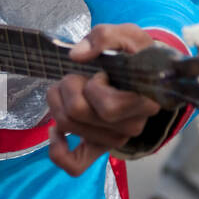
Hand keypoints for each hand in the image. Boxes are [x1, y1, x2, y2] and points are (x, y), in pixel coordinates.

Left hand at [46, 24, 161, 175]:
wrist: (143, 72)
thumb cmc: (133, 55)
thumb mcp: (126, 34)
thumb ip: (104, 37)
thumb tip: (77, 55)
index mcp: (143, 102)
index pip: (108, 107)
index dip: (94, 86)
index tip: (102, 73)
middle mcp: (131, 126)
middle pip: (78, 112)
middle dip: (68, 86)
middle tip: (79, 75)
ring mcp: (114, 139)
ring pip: (67, 125)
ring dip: (58, 100)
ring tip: (71, 87)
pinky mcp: (99, 147)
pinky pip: (74, 164)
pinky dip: (57, 149)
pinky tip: (54, 131)